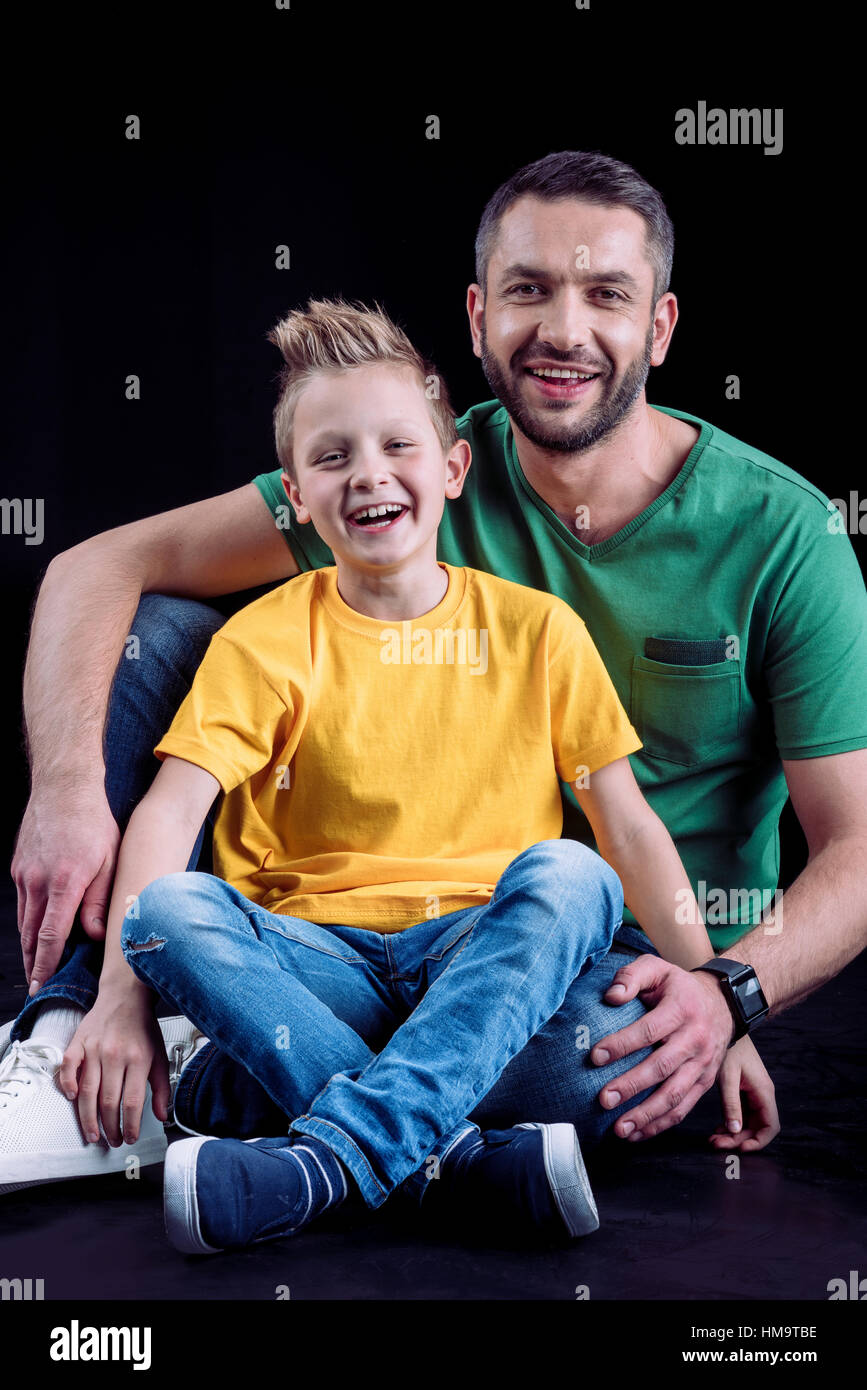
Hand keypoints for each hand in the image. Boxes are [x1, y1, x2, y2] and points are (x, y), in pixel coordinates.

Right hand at [11, 783, 120, 992]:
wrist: (64, 788)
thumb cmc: (94, 822)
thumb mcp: (109, 861)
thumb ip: (99, 901)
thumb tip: (94, 935)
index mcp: (64, 883)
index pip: (50, 936)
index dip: (46, 966)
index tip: (42, 987)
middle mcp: (37, 882)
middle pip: (30, 935)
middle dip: (34, 965)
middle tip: (39, 987)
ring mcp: (23, 875)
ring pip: (24, 921)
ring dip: (30, 946)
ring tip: (39, 967)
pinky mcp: (18, 868)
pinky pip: (22, 903)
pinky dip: (29, 922)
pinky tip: (38, 932)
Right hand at [57, 989, 170, 1145]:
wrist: (126, 996)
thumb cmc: (142, 1027)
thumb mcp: (159, 1056)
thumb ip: (161, 1088)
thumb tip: (162, 1115)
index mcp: (138, 1059)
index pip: (132, 1102)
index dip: (131, 1125)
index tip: (130, 1137)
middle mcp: (115, 1055)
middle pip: (108, 1101)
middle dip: (110, 1127)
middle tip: (112, 1140)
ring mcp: (94, 1049)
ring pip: (87, 1091)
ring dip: (88, 1118)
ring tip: (93, 1134)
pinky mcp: (78, 1042)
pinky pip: (68, 1067)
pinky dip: (68, 1084)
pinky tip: (72, 1097)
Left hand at [591, 955, 734, 1139]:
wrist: (723, 1002)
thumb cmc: (678, 986)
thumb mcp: (657, 969)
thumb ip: (631, 977)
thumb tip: (611, 997)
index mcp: (682, 1009)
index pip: (649, 1030)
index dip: (622, 1044)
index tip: (595, 1056)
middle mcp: (696, 1039)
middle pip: (662, 1067)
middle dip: (632, 1085)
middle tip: (603, 1099)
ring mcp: (703, 1064)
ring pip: (676, 1094)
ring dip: (647, 1115)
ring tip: (619, 1128)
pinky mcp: (705, 1082)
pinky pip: (684, 1107)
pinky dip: (661, 1124)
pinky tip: (637, 1133)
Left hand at [709, 1034, 779, 1151]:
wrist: (729, 1023)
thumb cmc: (730, 1047)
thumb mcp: (728, 1076)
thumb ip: (731, 1104)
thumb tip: (735, 1131)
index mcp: (763, 1091)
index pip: (770, 1126)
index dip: (757, 1142)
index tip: (740, 1149)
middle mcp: (761, 1094)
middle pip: (757, 1128)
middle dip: (739, 1140)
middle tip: (717, 1144)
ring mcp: (753, 1092)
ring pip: (748, 1122)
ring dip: (734, 1133)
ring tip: (714, 1138)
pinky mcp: (743, 1090)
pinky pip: (742, 1113)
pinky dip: (731, 1123)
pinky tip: (717, 1127)